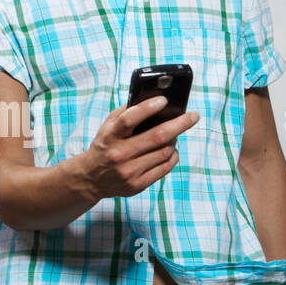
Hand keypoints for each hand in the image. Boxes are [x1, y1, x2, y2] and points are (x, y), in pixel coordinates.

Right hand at [74, 97, 199, 201]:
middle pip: (157, 137)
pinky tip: (171, 149)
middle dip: (179, 124)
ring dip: (175, 140)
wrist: (92, 178)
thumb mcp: (107, 127)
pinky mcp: (138, 184)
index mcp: (109, 136)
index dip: (147, 108)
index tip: (164, 100)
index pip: (129, 119)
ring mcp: (129, 171)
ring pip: (165, 152)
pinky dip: (173, 156)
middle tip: (193, 116)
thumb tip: (151, 101)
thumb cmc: (105, 146)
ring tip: (176, 133)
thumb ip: (124, 114)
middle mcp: (119, 154)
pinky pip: (165, 167)